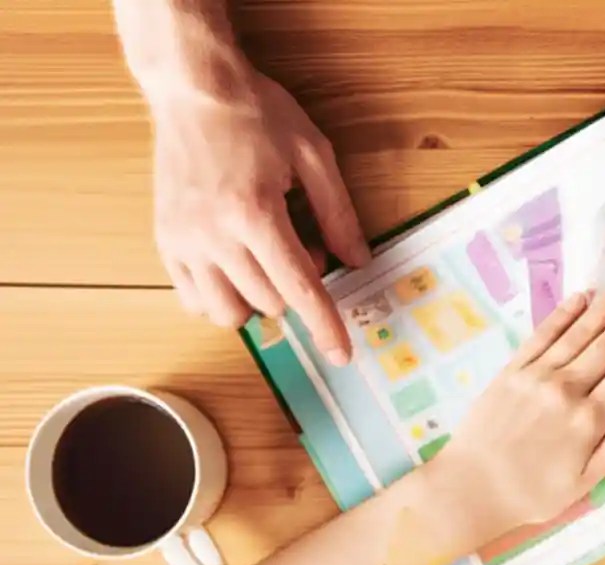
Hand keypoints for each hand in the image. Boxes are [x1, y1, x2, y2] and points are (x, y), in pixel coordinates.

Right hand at [148, 69, 367, 363]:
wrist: (195, 88)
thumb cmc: (258, 114)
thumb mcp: (314, 155)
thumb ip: (338, 213)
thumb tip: (359, 260)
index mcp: (255, 213)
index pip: (299, 289)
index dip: (325, 326)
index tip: (341, 354)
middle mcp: (213, 234)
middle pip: (269, 302)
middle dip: (296, 286)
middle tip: (300, 240)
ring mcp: (183, 240)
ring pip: (228, 312)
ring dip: (258, 298)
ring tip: (265, 255)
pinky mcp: (164, 240)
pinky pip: (192, 300)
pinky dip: (221, 297)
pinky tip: (236, 267)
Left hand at [435, 279, 604, 541]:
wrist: (469, 488)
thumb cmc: (531, 494)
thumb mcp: (586, 482)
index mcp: (590, 419)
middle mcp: (566, 389)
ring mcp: (537, 375)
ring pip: (580, 332)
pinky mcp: (511, 370)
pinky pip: (543, 335)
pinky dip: (564, 314)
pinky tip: (582, 296)